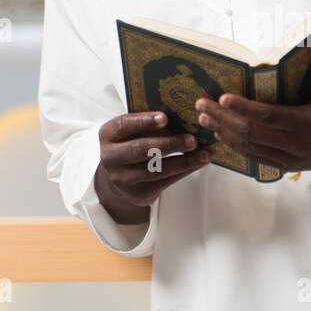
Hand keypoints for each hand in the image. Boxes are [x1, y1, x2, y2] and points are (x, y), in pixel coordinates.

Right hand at [95, 110, 209, 222]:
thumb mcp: (133, 131)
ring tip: (203, 155)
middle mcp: (110, 157)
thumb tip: (183, 116)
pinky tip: (197, 164)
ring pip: (155, 170)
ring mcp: (122, 179)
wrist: (119, 175)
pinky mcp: (136, 194)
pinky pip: (164, 182)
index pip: (124, 125)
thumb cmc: (131, 144)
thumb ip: (149, 123)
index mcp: (108, 134)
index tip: (165, 118)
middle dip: (169, 144)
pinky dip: (184, 172)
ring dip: (183, 162)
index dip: (144, 121)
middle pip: (140, 149)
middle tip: (192, 140)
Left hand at [193, 45, 310, 172]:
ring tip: (204, 119)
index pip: (267, 117)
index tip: (222, 97)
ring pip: (249, 148)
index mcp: (306, 124)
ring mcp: (291, 159)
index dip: (243, 108)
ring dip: (224, 133)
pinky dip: (237, 147)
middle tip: (201, 105)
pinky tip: (223, 135)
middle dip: (222, 119)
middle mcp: (295, 145)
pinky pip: (257, 158)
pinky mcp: (289, 166)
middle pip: (250, 133)